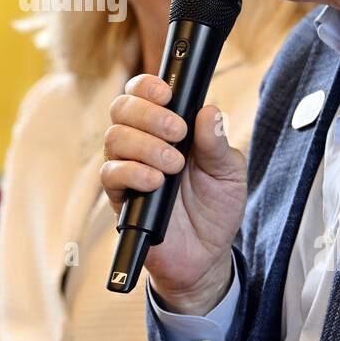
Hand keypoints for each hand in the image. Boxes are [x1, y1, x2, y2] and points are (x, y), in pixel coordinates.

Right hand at [100, 74, 246, 314]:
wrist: (207, 254)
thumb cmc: (216, 206)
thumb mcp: (229, 172)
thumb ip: (217, 143)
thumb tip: (209, 111)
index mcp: (167, 127)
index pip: (142, 92)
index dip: (148, 86)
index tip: (168, 94)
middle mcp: (141, 142)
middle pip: (122, 108)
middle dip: (148, 114)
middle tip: (178, 132)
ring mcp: (128, 168)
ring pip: (114, 137)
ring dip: (145, 145)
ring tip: (173, 165)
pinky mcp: (119, 197)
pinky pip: (110, 174)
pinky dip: (133, 172)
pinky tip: (156, 182)